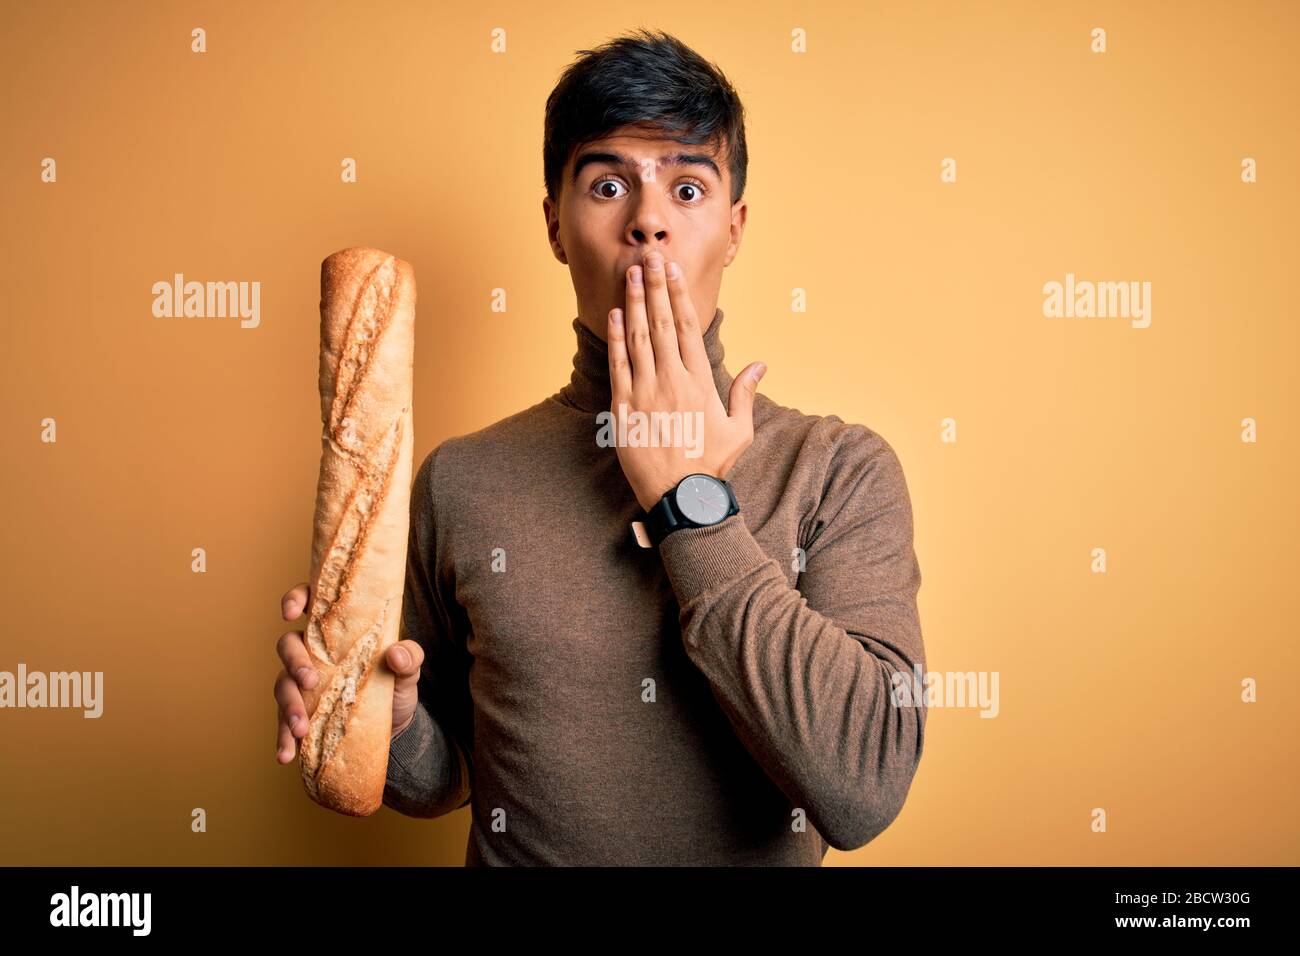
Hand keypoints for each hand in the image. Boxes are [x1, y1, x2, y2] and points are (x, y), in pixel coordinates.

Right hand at [274, 582, 425, 764]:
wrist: (397, 727)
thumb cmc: (397, 684)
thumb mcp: (409, 670)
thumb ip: (409, 656)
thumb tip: (396, 653)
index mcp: (336, 631)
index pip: (310, 604)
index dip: (295, 600)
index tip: (291, 613)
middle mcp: (314, 653)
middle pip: (287, 646)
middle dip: (294, 662)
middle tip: (309, 681)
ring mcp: (303, 683)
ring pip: (282, 685)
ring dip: (288, 706)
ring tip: (300, 728)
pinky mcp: (302, 712)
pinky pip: (284, 721)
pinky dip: (283, 738)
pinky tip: (286, 754)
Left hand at [607, 250, 765, 510]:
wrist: (683, 498)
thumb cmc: (713, 466)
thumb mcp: (739, 430)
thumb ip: (745, 392)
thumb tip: (761, 363)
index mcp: (700, 383)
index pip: (688, 328)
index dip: (679, 296)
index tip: (673, 271)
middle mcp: (672, 381)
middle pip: (662, 324)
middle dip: (655, 287)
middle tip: (649, 257)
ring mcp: (646, 395)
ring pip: (638, 339)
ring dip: (634, 304)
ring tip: (631, 275)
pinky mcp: (625, 411)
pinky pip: (619, 367)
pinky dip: (616, 339)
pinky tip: (614, 315)